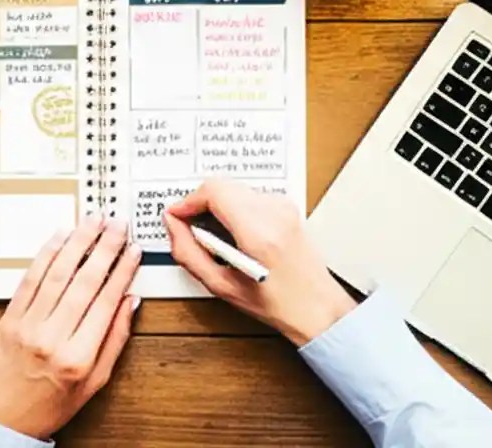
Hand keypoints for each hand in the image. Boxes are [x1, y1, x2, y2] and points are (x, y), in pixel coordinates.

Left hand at [0, 216, 141, 439]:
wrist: (2, 421)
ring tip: (92, 222)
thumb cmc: (49, 406)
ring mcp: (27, 326)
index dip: (122, 270)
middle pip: (84, 281)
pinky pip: (29, 279)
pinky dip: (46, 255)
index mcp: (77, 357)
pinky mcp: (9, 319)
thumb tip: (129, 303)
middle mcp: (51, 338)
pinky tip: (60, 238)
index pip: (106, 301)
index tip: (133, 251)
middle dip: (104, 248)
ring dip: (77, 242)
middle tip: (117, 225)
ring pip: (57, 274)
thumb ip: (114, 340)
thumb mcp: (94, 383)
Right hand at [164, 179, 356, 345]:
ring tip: (215, 237)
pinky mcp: (286, 207)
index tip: (177, 216)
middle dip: (200, 204)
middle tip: (191, 229)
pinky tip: (234, 234)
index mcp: (258, 232)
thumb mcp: (222, 286)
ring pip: (234, 188)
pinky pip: (248, 196)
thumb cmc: (278, 304)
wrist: (318, 306)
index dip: (188, 201)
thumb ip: (189, 253)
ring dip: (217, 206)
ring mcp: (283, 206)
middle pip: (222, 185)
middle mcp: (273, 212)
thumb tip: (174, 226)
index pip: (214, 191)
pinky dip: (233, 209)